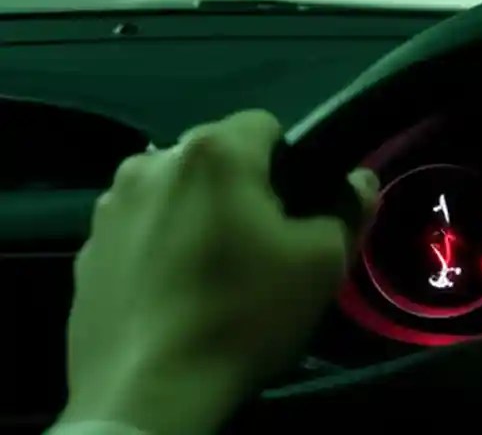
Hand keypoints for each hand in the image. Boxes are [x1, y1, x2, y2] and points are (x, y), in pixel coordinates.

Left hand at [58, 110, 378, 434]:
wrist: (148, 392)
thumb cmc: (244, 314)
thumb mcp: (323, 262)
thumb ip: (348, 208)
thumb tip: (360, 180)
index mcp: (213, 152)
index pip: (266, 125)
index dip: (291, 165)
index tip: (298, 213)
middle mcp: (150, 162)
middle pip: (214, 158)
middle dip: (240, 188)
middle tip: (262, 246)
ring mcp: (108, 208)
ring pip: (172, 193)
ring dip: (194, 214)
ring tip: (212, 273)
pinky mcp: (85, 253)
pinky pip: (138, 233)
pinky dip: (158, 249)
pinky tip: (174, 296)